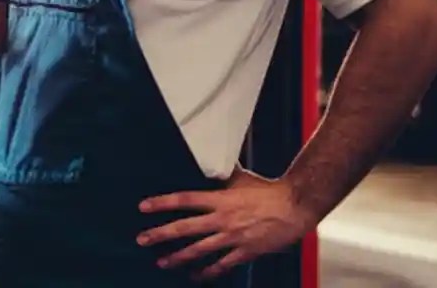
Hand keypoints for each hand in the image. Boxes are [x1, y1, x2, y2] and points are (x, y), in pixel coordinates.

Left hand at [136, 168, 317, 281]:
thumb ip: (222, 174)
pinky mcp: (245, 252)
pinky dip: (208, 272)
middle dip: (161, 234)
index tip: (143, 207)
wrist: (295, 207)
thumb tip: (209, 161)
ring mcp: (233, 238)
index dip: (162, 203)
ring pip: (199, 250)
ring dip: (178, 257)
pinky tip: (196, 275)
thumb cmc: (269, 190)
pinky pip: (222, 265)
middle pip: (185, 228)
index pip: (184, 200)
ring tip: (162, 262)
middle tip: (142, 240)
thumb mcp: (241, 177)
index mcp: (220, 199)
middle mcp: (223, 219)